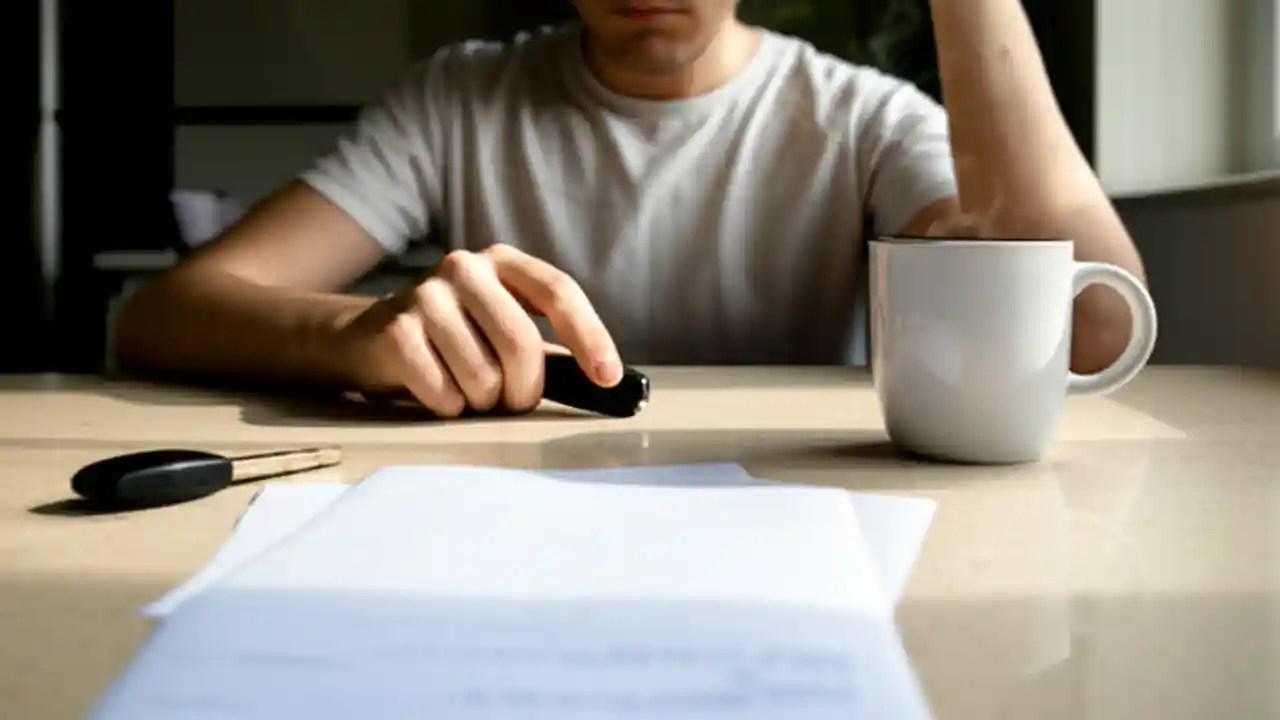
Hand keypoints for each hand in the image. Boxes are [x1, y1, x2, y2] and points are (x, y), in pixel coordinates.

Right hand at [337, 244, 621, 416]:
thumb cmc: (457, 340)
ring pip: (482, 376)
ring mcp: (426, 295)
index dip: (589, 336)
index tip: (609, 378)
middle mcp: (465, 268)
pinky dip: (450, 408)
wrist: (371, 339)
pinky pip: (444, 393)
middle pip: (521, 344)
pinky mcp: (396, 330)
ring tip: (469, 392)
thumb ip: (548, 346)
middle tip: (514, 402)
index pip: (558, 292)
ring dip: (484, 402)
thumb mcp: (503, 327)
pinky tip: (438, 393)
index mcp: (504, 262)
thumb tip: (607, 382)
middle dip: (525, 390)